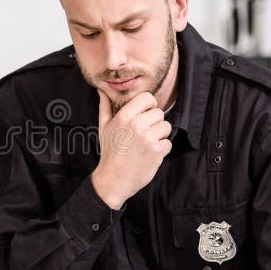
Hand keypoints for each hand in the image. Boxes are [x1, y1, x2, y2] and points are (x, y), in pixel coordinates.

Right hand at [91, 89, 171, 208]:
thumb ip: (104, 106)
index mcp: (124, 116)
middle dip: (154, 123)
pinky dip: (162, 149)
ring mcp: (148, 138)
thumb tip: (102, 90)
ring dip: (160, 135)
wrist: (113, 179)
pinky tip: (149, 154)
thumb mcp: (103, 127)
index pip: (147, 97)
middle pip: (159, 112)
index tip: (145, 114)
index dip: (149, 105)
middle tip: (143, 134)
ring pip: (166, 126)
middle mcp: (136, 124)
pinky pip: (168, 143)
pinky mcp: (157, 151)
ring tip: (146, 144)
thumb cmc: (109, 152)